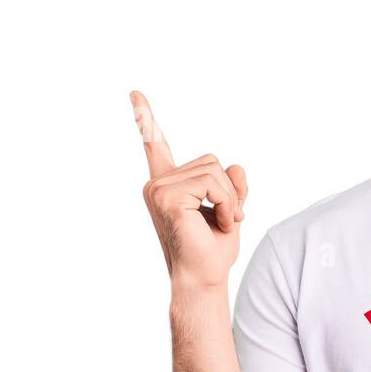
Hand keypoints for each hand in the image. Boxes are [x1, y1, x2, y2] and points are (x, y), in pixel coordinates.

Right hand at [133, 90, 247, 290]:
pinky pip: (214, 185)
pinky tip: (221, 224)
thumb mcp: (231, 209)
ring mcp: (158, 189)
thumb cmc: (213, 249)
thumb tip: (235, 165)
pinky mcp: (168, 198)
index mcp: (167, 184)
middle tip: (227, 218)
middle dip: (228, 190)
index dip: (146, 119)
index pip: (155, 146)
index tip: (135, 93)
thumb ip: (232, 185)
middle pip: (211, 160)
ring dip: (230, 199)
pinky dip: (228, 205)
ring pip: (215, 171)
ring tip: (224, 223)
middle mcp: (157, 183)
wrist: (204, 278)